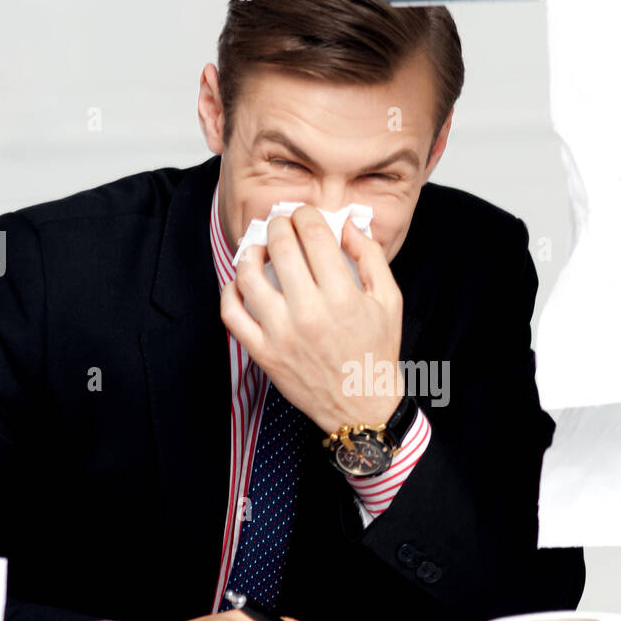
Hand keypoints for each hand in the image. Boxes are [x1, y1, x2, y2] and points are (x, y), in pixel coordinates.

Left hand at [219, 205, 404, 431]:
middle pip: (279, 247)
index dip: (305, 214)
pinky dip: (231, 290)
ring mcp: (281, 334)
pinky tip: (242, 281)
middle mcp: (309, 313)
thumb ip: (370, 256)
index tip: (304, 215)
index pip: (313, 235)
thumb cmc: (376, 351)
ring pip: (249, 275)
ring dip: (251, 252)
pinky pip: (232, 313)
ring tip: (258, 247)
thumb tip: (346, 223)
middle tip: (281, 224)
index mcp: (342, 297)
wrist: (362, 405)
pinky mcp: (263, 353)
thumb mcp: (389, 300)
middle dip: (278, 224)